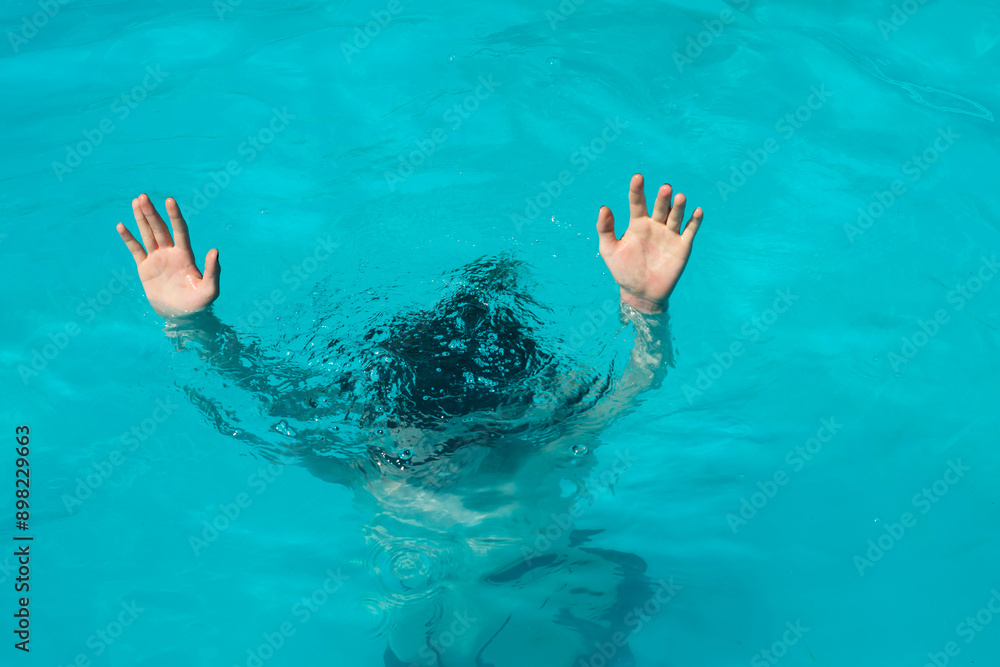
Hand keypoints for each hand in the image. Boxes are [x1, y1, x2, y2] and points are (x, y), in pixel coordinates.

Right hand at [116, 194, 219, 317]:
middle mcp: (171, 253)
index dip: (175, 216)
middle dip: (152, 213)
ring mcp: (157, 259)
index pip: (180, 230)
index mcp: (186, 255)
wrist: (181, 316)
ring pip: (148, 235)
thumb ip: (213, 270)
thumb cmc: (198, 303)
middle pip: (160, 229)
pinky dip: (129, 238)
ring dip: (141, 219)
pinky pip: (136, 250)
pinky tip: (122, 226)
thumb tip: (215, 250)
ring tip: (136, 201)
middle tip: (143, 196)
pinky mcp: (145, 268)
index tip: (170, 200)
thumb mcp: (209, 289)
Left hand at [596, 174, 702, 313]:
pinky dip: (694, 221)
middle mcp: (655, 225)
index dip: (637, 190)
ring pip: (675, 216)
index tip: (637, 177)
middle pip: (660, 207)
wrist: (641, 293)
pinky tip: (697, 211)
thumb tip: (603, 208)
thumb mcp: (609, 250)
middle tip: (665, 188)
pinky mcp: (682, 246)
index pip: (637, 202)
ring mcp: (670, 235)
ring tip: (679, 197)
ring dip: (678, 207)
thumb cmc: (623, 270)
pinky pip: (690, 231)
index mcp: (638, 224)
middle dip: (662, 198)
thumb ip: (605, 229)